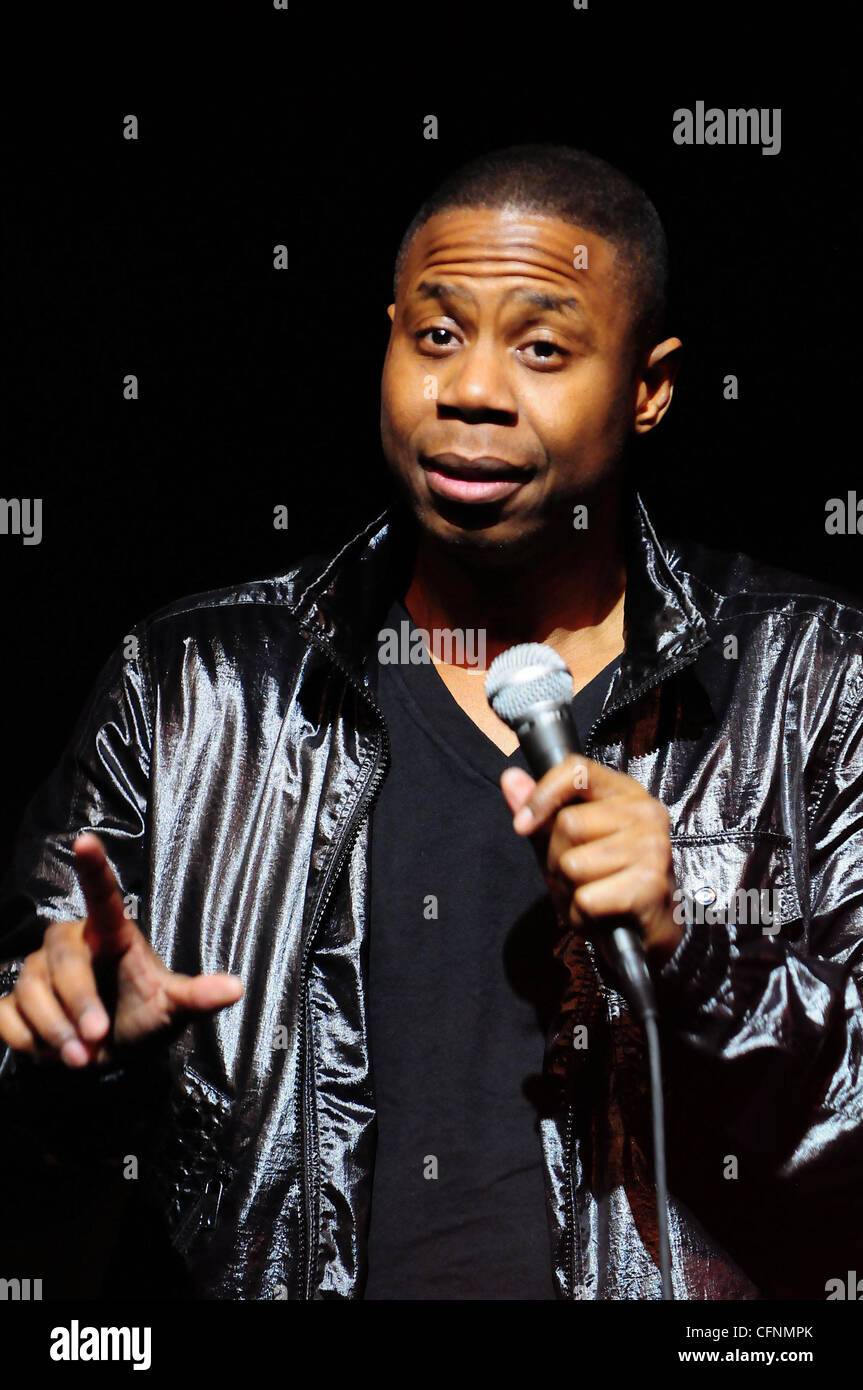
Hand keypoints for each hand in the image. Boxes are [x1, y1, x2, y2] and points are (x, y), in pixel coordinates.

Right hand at [0, 832, 243, 1066]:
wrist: (112, 1052)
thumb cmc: (144, 1015)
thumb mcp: (174, 1008)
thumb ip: (199, 997)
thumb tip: (237, 989)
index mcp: (110, 934)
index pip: (102, 895)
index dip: (94, 868)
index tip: (87, 839)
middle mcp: (70, 944)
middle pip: (63, 961)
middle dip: (78, 1003)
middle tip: (96, 1037)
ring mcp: (38, 971)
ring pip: (31, 992)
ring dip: (55, 1031)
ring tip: (82, 1057)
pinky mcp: (14, 1000)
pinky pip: (5, 1015)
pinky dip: (27, 1040)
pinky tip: (50, 1052)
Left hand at [500, 755, 682, 967]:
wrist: (642, 932)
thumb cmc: (603, 880)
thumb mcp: (563, 842)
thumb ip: (539, 810)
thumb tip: (510, 778)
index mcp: (625, 792)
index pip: (577, 770)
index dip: (542, 795)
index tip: (522, 825)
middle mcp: (646, 812)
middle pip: (568, 824)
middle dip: (556, 860)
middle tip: (576, 877)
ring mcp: (653, 847)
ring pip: (573, 864)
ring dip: (569, 891)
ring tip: (591, 895)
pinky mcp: (651, 884)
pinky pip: (586, 899)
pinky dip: (582, 915)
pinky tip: (600, 915)